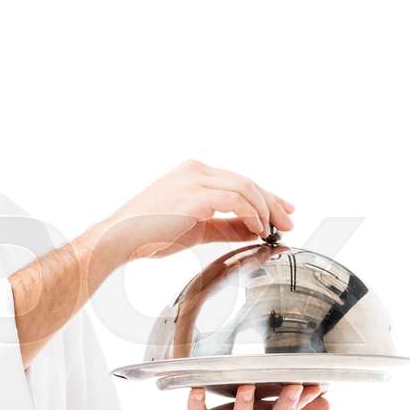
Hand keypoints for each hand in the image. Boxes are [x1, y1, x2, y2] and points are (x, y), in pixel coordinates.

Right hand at [91, 159, 295, 264]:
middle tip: (289, 220)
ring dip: (265, 208)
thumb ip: (226, 226)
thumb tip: (254, 230)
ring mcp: (194, 180)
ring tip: (273, 228)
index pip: (238, 181)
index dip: (266, 196)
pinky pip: (235, 199)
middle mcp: (195, 171)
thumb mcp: (195, 229)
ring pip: (245, 187)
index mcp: (192, 174)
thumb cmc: (148, 235)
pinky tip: (257, 228)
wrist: (120, 238)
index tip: (283, 209)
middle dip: (272, 202)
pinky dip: (251, 213)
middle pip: (246, 181)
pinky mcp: (195, 194)